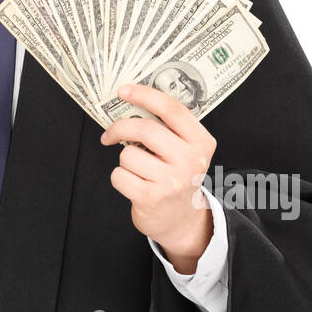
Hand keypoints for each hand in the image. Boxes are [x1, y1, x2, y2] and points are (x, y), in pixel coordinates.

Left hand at [100, 81, 217, 272]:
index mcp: (201, 142)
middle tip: (110, 133)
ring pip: (128, 154)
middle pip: (145, 129)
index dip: (144, 95)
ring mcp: (171, 181)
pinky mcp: (151, 198)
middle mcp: (190, 161)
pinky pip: (119, 175)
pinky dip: (120, 177)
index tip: (123, 90)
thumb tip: (133, 99)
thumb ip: (169, 127)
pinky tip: (134, 184)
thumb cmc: (177, 177)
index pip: (172, 109)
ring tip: (137, 170)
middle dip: (120, 128)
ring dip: (124, 160)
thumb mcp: (186, 150)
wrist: (182, 220)